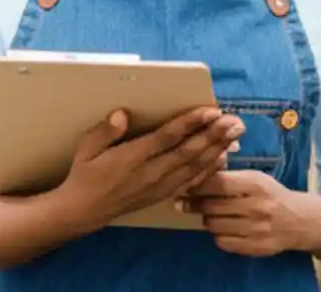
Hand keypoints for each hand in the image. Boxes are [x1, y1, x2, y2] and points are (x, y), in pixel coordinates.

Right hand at [55, 107, 244, 232]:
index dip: (190, 123)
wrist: (85, 210)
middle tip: (234, 121)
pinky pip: (192, 182)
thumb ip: (105, 131)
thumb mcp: (86, 149)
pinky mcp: (164, 194)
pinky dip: (210, 169)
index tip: (209, 111)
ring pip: (195, 167)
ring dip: (217, 149)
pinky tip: (222, 158)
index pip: (167, 138)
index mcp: (132, 158)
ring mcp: (160, 186)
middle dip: (213, 135)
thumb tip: (122, 114)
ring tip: (235, 135)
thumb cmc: (85, 174)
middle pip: (189, 152)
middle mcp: (151, 173)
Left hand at [184, 170, 311, 256]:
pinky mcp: (257, 248)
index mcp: (255, 184)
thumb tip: (193, 177)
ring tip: (211, 215)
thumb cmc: (270, 195)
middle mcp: (257, 207)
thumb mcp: (254, 178)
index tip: (184, 186)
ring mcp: (257, 230)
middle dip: (194, 204)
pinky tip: (225, 229)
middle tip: (185, 203)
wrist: (300, 221)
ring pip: (213, 225)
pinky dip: (218, 236)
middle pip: (211, 206)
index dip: (196, 186)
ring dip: (207, 220)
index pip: (217, 183)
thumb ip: (228, 177)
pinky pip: (222, 242)